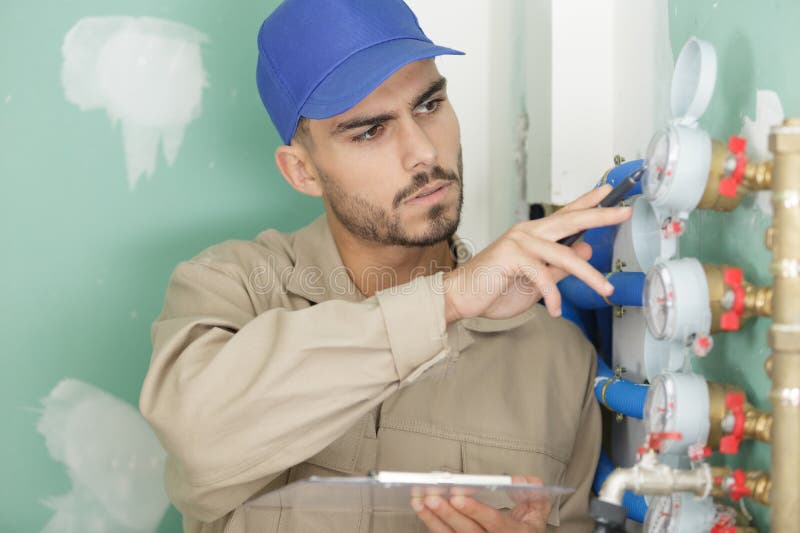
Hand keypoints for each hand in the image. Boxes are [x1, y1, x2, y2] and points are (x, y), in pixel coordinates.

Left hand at [411, 476, 550, 531]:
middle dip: (448, 513)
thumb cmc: (526, 527)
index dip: (475, 509)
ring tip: (418, 501)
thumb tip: (520, 480)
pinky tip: (421, 510)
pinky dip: (432, 524)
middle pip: (467, 531)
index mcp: (513, 532)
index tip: (457, 496)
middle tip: (431, 497)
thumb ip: (535, 494)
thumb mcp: (538, 511)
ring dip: (433, 519)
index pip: (493, 522)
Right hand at [442, 185, 630, 321]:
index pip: (566, 214)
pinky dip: (552, 296)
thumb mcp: (537, 281)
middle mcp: (526, 233)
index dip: (589, 202)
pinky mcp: (510, 257)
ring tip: (605, 289)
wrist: (461, 298)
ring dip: (588, 275)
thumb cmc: (494, 289)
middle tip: (625, 212)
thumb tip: (585, 250)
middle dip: (600, 216)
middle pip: (570, 220)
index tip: (610, 190)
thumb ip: (559, 267)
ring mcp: (518, 242)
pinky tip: (555, 309)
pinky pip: (543, 276)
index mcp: (533, 235)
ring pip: (563, 255)